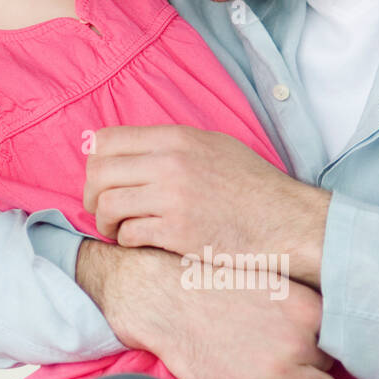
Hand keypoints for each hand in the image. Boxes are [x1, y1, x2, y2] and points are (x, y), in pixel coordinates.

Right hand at [77, 241, 351, 378]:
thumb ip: (295, 301)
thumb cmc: (205, 285)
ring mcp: (280, 369)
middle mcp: (299, 337)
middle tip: (289, 352)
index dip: (322, 334)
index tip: (315, 338)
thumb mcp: (261, 277)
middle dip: (313, 357)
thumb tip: (323, 324)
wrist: (162, 301)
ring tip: (291, 373)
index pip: (335, 328)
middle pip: (328, 357)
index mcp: (303, 304)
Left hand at [82, 125, 329, 286]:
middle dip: (91, 194)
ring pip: (108, 205)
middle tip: (100, 208)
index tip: (100, 178)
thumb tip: (126, 148)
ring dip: (106, 221)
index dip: (94, 161)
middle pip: (98, 173)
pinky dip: (127, 240)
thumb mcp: (213, 146)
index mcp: (176, 138)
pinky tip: (139, 240)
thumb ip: (169, 144)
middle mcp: (169, 164)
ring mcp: (172, 199)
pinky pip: (129, 234)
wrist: (286, 222)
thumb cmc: (252, 186)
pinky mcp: (177, 233)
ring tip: (117, 227)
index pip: (106, 140)